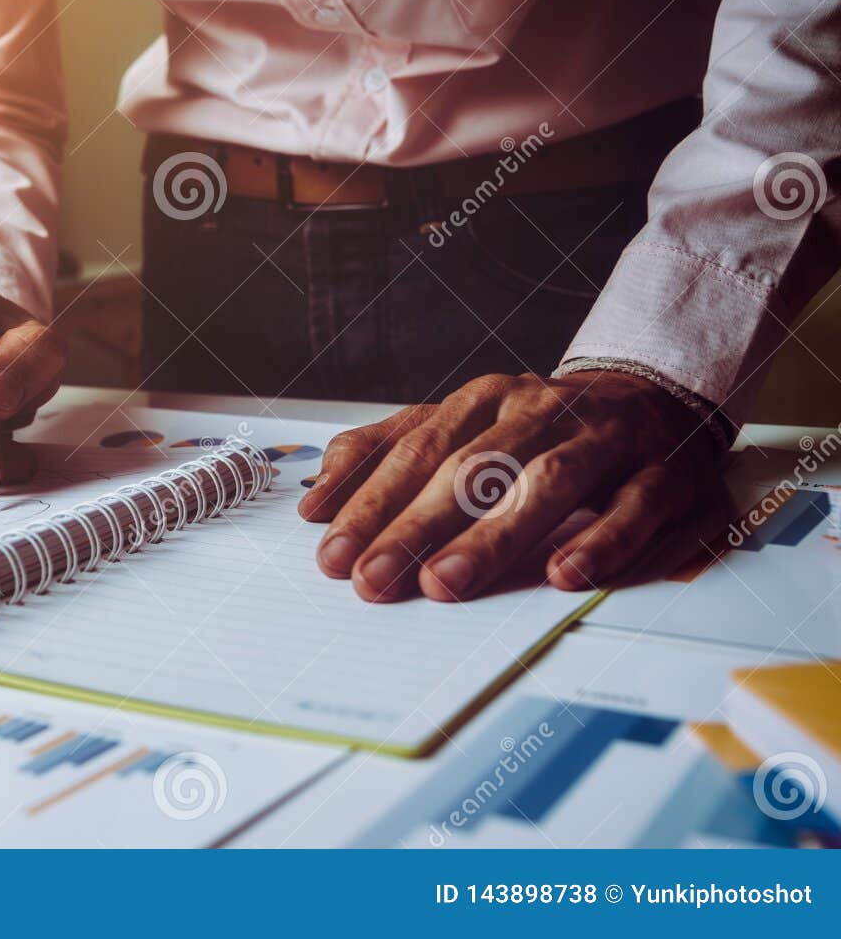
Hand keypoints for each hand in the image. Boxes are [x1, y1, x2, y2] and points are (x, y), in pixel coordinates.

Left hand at [298, 371, 725, 601]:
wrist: (655, 397)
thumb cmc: (540, 430)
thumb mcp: (459, 429)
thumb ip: (386, 456)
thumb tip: (315, 501)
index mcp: (484, 401)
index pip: (416, 451)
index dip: (369, 502)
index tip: (331, 552)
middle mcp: (540, 411)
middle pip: (470, 470)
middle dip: (413, 526)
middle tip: (371, 580)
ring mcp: (605, 439)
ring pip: (544, 483)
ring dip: (493, 536)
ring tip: (444, 583)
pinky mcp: (664, 473)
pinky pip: (634, 506)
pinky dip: (602, 540)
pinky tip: (564, 574)